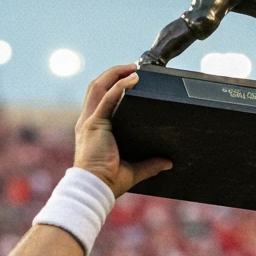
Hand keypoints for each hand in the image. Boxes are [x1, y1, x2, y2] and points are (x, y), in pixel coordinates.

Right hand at [74, 64, 171, 197]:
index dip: (111, 86)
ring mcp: (89, 121)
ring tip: (133, 67)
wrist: (95, 189)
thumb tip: (168, 163)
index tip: (128, 79)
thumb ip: (150, 165)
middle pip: (96, 87)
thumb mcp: (133, 170)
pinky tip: (133, 79)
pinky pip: (108, 98)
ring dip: (115, 73)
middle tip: (133, 67)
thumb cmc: (108, 182)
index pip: (99, 99)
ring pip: (98, 86)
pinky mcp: (95, 124)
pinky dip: (119, 86)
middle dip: (112, 74)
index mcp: (93, 128)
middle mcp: (88, 121)